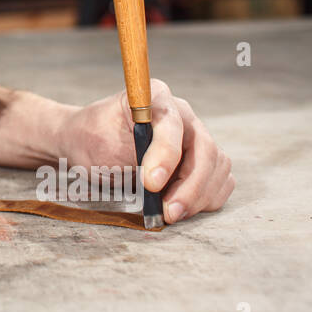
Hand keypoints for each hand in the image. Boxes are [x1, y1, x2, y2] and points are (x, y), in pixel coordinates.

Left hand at [56, 79, 233, 223]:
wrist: (90, 143)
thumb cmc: (93, 137)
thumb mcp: (99, 140)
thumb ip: (128, 154)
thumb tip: (156, 183)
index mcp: (155, 97)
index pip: (172, 124)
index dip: (166, 154)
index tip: (151, 183)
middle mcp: (182, 114)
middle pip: (204, 149)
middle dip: (189, 186)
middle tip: (168, 213)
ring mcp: (196, 137)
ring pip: (217, 167)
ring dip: (198, 197)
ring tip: (170, 214)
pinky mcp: (203, 160)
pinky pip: (221, 180)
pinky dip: (206, 199)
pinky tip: (183, 209)